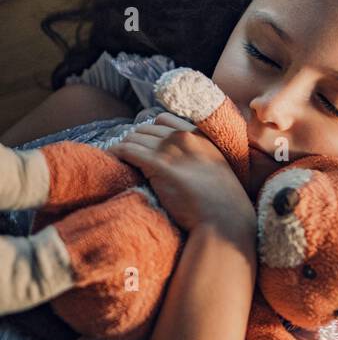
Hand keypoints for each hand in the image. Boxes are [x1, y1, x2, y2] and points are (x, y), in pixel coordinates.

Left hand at [107, 112, 256, 237]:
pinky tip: (111, 157)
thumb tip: (182, 163)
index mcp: (200, 136)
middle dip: (136, 140)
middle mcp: (184, 137)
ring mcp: (170, 150)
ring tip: (119, 158)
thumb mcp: (217, 168)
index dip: (152, 131)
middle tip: (130, 154)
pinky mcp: (156, 166)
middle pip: (146, 129)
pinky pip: (127, 150)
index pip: (165, 120)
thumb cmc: (222, 202)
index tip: (148, 144)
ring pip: (134, 137)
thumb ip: (200, 158)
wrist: (224, 219)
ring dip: (124, 146)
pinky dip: (116, 152)